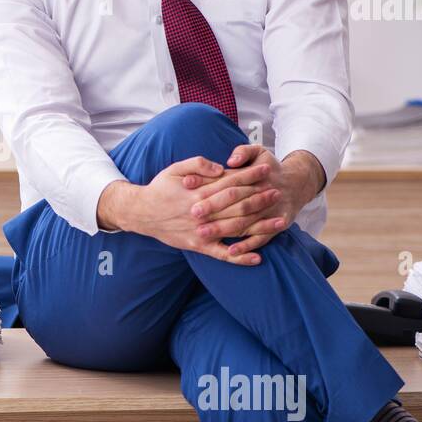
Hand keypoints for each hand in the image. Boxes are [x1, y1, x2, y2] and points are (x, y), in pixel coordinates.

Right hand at [97, 156, 276, 264]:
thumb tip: (220, 167)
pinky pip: (222, 254)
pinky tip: (257, 257)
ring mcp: (201, 231)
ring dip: (259, 226)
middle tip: (279, 192)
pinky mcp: (198, 246)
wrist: (141, 213)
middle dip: (260, 198)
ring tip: (280, 221)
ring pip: (235, 229)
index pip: (231, 183)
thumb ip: (198, 164)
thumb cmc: (160, 189)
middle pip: (238, 205)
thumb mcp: (175, 168)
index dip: (250, 175)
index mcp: (198, 192)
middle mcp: (202, 212)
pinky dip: (239, 257)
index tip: (267, 170)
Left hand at [191, 145, 323, 256]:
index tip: (187, 184)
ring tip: (203, 233)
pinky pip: (260, 238)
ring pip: (244, 223)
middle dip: (214, 208)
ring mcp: (270, 212)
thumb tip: (231, 161)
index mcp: (255, 177)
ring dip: (224, 229)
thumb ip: (244, 152)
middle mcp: (263, 195)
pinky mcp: (276, 226)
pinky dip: (246, 246)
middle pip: (236, 203)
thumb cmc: (269, 168)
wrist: (297, 184)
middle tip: (193, 213)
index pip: (229, 180)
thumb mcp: (260, 152)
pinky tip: (231, 251)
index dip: (208, 182)